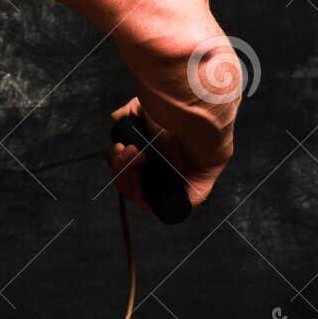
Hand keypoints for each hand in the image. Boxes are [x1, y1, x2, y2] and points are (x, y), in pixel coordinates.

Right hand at [106, 97, 227, 214]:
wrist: (200, 124)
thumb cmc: (179, 116)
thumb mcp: (148, 110)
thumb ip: (131, 113)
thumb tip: (117, 118)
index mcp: (155, 160)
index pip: (129, 171)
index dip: (118, 163)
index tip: (118, 147)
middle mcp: (164, 176)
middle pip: (129, 185)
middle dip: (121, 168)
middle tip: (126, 150)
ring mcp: (175, 189)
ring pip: (139, 197)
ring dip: (128, 178)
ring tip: (136, 156)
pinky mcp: (186, 201)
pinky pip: (159, 208)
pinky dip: (142, 195)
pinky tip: (140, 176)